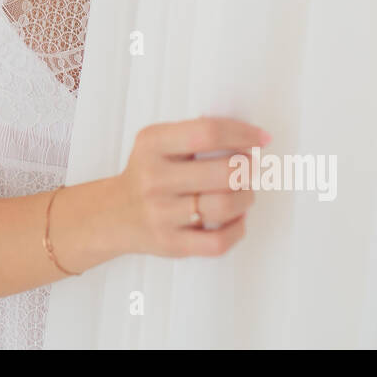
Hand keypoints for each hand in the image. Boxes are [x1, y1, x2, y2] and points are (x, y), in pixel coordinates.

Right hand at [113, 115, 268, 258]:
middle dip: (248, 170)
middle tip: (249, 169)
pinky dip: (237, 229)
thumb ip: (194, 134)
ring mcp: (161, 214)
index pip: (207, 133)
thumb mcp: (157, 142)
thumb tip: (246, 136)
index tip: (262, 139)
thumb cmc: (148, 173)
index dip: (243, 134)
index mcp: (152, 144)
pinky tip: (235, 218)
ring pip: (224, 206)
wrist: (114, 214)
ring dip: (246, 198)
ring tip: (243, 193)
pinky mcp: (170, 243)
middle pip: (224, 172)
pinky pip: (218, 242)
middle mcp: (154, 178)